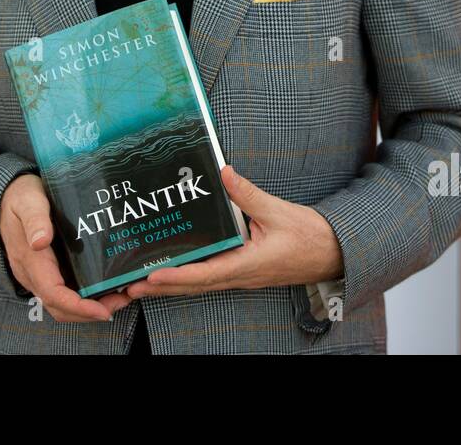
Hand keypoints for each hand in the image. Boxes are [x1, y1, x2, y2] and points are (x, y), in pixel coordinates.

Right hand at [0, 174, 132, 322]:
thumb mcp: (27, 201)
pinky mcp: (46, 272)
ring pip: (63, 304)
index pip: (53, 294)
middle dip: (90, 313)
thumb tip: (40, 242)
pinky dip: (85, 298)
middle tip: (122, 301)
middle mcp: (33, 274)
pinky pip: (64, 293)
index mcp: (30, 260)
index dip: (78, 307)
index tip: (102, 311)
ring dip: (89, 309)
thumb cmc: (20, 197)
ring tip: (120, 297)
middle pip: (60, 307)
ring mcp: (39, 275)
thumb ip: (34, 219)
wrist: (7, 197)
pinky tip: (106, 287)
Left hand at [123, 165, 344, 299]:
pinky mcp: (242, 269)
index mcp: (248, 264)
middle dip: (161, 288)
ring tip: (139, 282)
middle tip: (128, 287)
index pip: (205, 274)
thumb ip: (248, 194)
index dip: (177, 276)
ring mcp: (240, 275)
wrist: (333, 252)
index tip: (152, 277)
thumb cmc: (309, 236)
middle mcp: (240, 275)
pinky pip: (209, 276)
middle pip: (194, 286)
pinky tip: (172, 269)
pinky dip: (187, 276)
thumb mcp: (278, 211)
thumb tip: (223, 172)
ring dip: (170, 285)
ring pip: (199, 284)